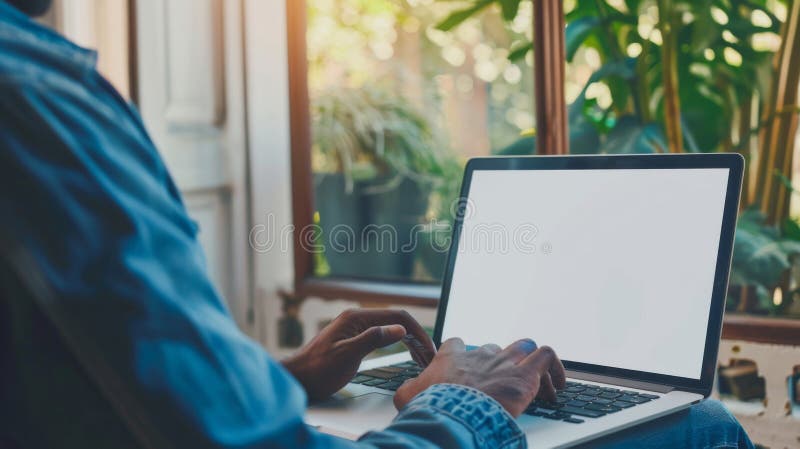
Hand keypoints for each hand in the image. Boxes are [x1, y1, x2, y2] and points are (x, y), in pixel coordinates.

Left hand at [282, 308, 435, 400]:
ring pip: (391, 329)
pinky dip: (398, 344)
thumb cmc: (317, 370)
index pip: (397, 316)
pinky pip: (383, 336)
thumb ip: (373, 339)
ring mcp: (356, 328)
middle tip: (431, 357)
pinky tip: (405, 353)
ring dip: (410, 341)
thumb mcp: (347, 355)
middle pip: (397, 321)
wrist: (297, 379)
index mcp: (357, 318)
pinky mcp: (355, 339)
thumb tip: (400, 328)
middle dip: (417, 337)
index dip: (417, 331)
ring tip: (423, 357)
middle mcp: (358, 319)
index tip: (429, 349)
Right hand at [393, 338, 565, 416]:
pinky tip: (555, 386)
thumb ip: (407, 389)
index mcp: (452, 356)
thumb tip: (403, 392)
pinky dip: (554, 368)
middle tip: (498, 388)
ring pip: (522, 346)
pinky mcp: (525, 373)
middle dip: (496, 365)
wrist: (454, 413)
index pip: (458, 344)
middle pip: (492, 348)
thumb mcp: (408, 396)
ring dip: (527, 362)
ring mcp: (504, 361)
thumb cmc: (432, 405)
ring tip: (533, 384)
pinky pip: (546, 356)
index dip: (463, 356)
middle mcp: (480, 354)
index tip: (465, 372)